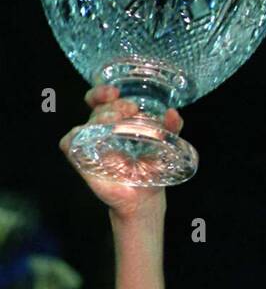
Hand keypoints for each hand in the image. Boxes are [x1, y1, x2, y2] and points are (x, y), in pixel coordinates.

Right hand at [59, 85, 183, 218]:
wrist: (145, 197)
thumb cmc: (151, 170)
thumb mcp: (165, 145)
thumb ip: (171, 128)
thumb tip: (173, 113)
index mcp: (117, 123)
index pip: (102, 100)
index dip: (102, 92)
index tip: (116, 91)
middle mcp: (101, 131)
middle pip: (95, 109)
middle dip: (111, 104)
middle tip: (129, 109)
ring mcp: (90, 145)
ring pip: (84, 122)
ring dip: (99, 117)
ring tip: (115, 121)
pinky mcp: (82, 160)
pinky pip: (69, 143)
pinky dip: (75, 136)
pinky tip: (91, 136)